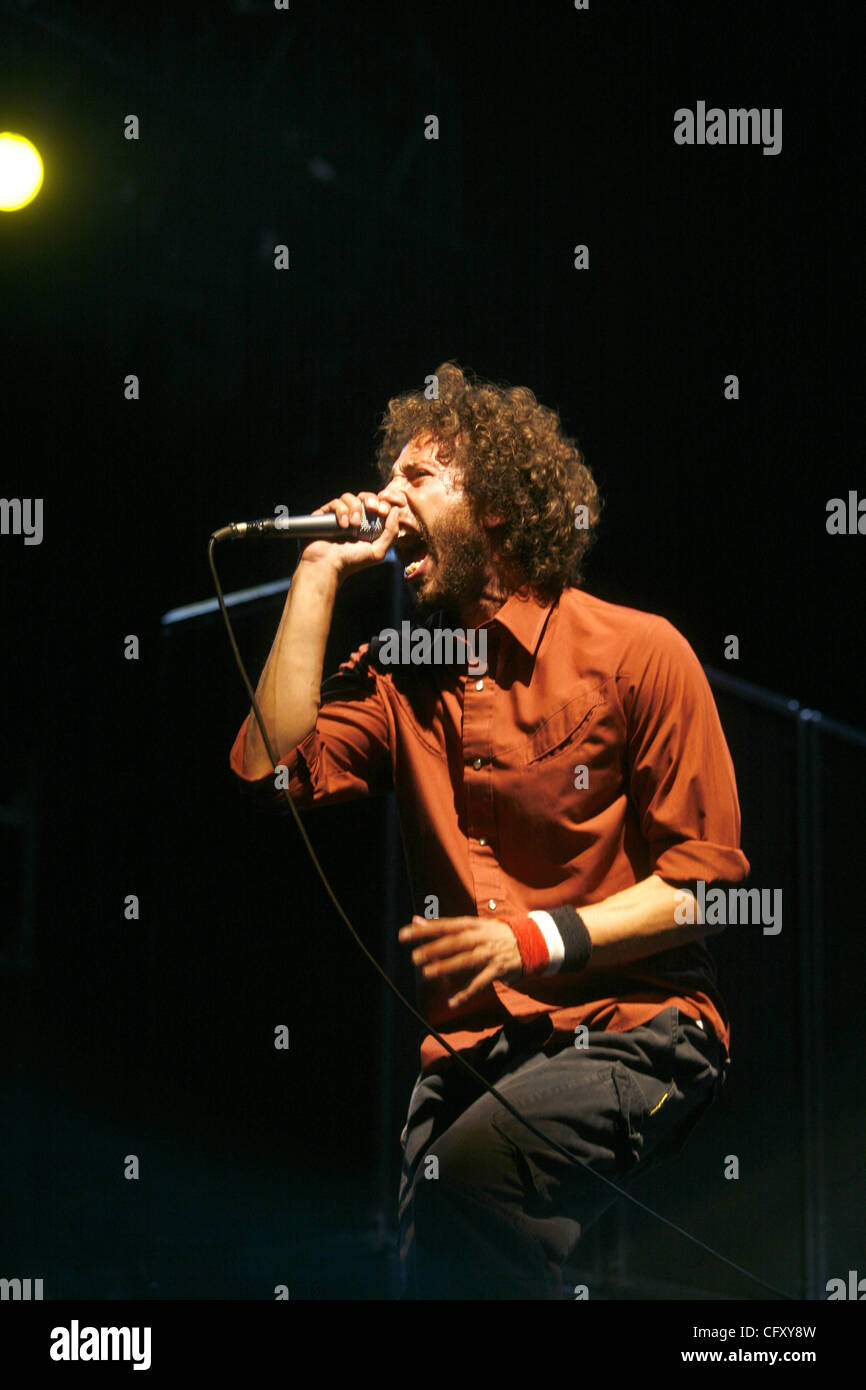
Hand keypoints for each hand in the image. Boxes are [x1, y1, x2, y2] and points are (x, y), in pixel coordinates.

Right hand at [299, 491, 400, 581]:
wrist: (328, 566)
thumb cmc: (351, 562)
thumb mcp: (377, 551)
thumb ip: (390, 532)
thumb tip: (395, 510)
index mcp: (367, 525)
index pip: (377, 505)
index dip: (384, 503)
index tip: (386, 509)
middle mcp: (353, 518)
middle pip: (364, 497)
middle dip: (372, 500)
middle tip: (374, 509)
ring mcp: (338, 515)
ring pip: (349, 497)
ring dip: (355, 508)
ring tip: (353, 525)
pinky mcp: (325, 514)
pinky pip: (335, 503)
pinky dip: (341, 511)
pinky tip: (343, 525)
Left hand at [398, 915, 522, 1008]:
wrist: (530, 940)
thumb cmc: (493, 933)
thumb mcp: (470, 925)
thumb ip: (442, 925)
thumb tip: (415, 920)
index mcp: (470, 925)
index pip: (443, 926)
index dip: (423, 930)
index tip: (403, 935)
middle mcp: (479, 937)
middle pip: (453, 942)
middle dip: (433, 949)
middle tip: (414, 957)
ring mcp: (489, 954)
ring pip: (465, 961)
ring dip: (446, 967)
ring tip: (427, 973)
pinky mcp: (497, 970)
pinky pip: (479, 983)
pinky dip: (465, 993)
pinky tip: (451, 1001)